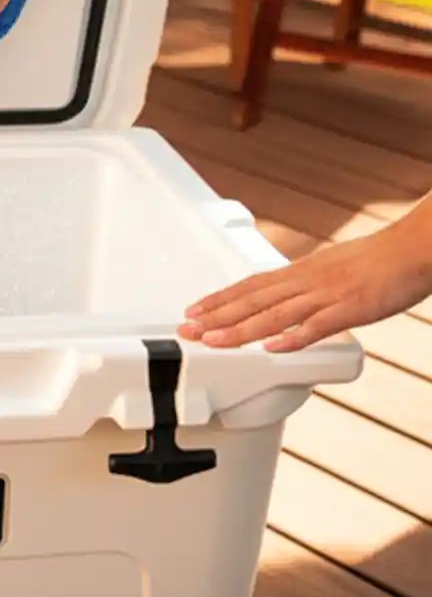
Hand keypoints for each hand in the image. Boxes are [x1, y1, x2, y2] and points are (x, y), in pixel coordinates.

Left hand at [178, 224, 431, 351]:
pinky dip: (293, 337)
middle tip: (187, 328)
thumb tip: (284, 295)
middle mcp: (307, 281)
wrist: (416, 248)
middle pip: (253, 300)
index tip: (193, 310)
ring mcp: (327, 295)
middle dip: (216, 316)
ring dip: (241, 329)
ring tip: (213, 340)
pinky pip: (318, 326)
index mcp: (301, 272)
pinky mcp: (351, 308)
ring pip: (275, 314)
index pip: (250, 286)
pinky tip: (272, 348)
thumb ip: (305, 284)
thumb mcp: (331, 269)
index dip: (219, 299)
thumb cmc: (379, 260)